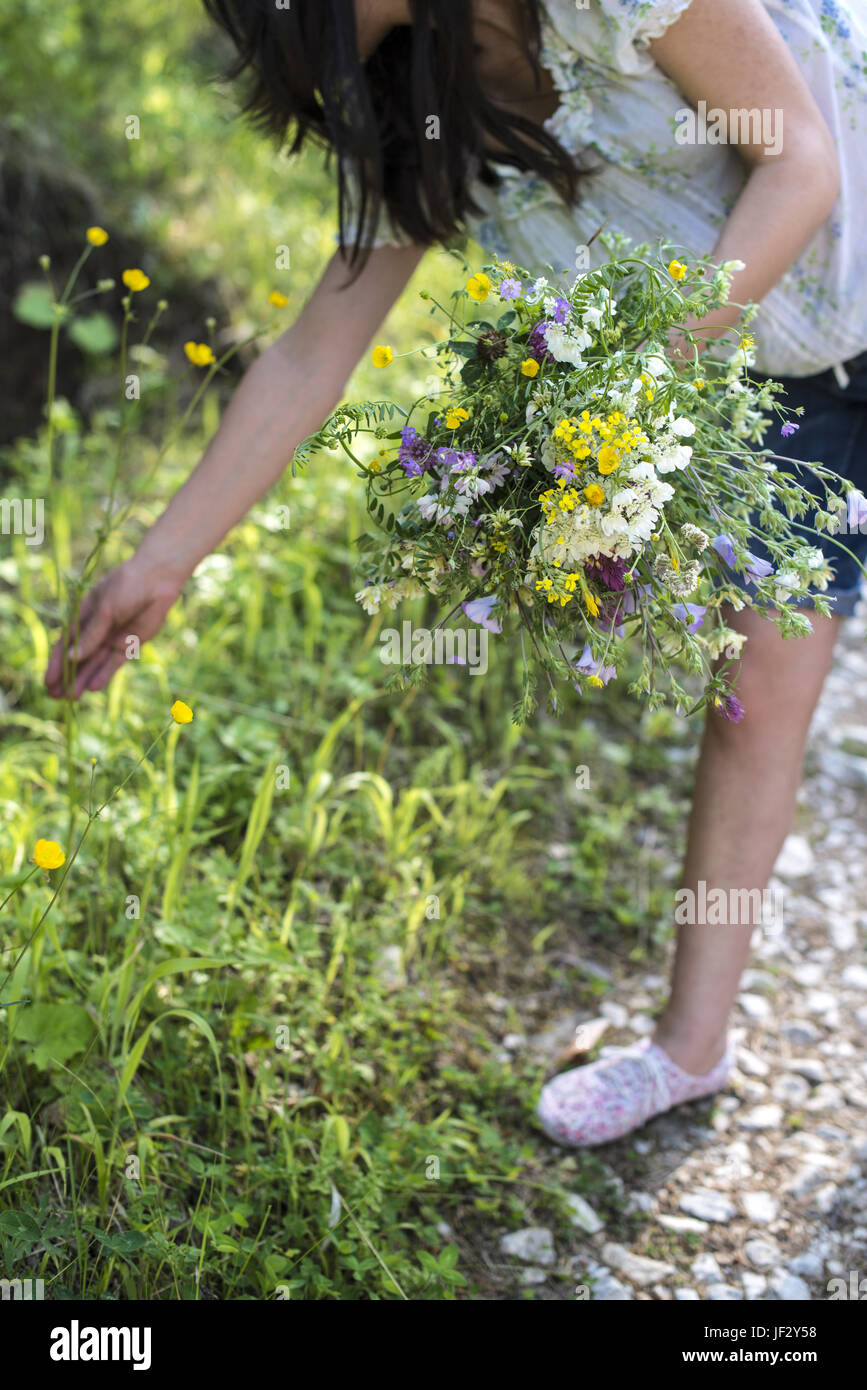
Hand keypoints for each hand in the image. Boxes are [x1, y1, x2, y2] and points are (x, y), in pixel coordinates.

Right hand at [44, 558, 184, 698]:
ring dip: (83, 680)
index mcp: (83, 616)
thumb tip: (72, 658)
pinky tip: (93, 688)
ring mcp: (112, 638)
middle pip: (78, 658)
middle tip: (54, 697)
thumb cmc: (126, 586)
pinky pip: (113, 664)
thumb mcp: (105, 610)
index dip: (56, 664)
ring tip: (71, 698)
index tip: (48, 681)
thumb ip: (91, 635)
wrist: (157, 580)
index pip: (66, 644)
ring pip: (94, 664)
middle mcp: (96, 630)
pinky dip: (104, 675)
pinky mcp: (129, 645)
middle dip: (67, 677)